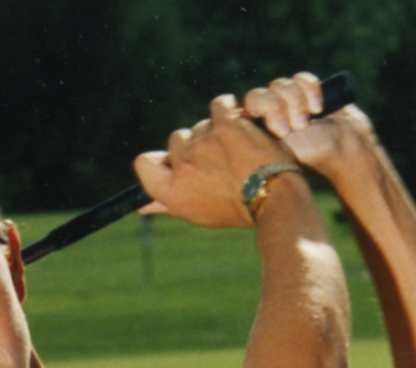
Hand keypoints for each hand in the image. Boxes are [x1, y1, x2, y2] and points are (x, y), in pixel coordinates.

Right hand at [133, 93, 298, 228]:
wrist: (275, 198)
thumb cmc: (237, 209)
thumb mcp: (198, 214)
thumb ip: (167, 204)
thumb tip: (140, 208)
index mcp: (170, 191)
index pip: (144, 163)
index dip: (161, 160)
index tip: (176, 163)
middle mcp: (182, 167)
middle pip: (177, 140)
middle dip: (196, 147)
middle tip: (219, 161)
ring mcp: (202, 143)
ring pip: (201, 125)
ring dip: (216, 133)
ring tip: (237, 151)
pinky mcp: (225, 125)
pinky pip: (220, 106)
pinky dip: (229, 111)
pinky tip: (241, 124)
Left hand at [241, 73, 378, 184]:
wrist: (344, 150)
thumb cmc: (309, 158)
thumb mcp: (274, 152)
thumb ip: (251, 139)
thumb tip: (233, 123)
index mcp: (256, 129)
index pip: (244, 107)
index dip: (261, 110)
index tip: (278, 131)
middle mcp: (269, 114)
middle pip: (259, 93)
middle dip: (276, 107)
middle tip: (289, 128)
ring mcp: (288, 101)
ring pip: (280, 84)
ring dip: (295, 101)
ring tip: (306, 122)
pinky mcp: (307, 90)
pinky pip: (300, 78)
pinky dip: (310, 90)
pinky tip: (318, 108)